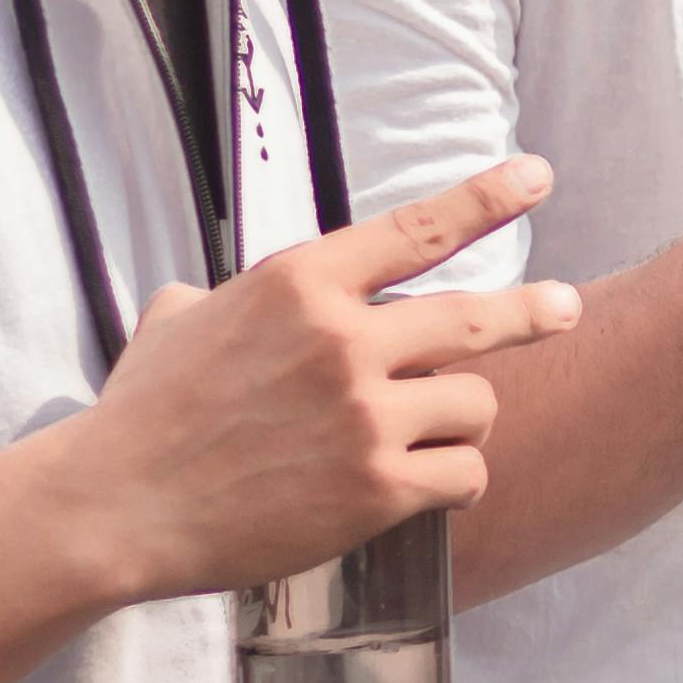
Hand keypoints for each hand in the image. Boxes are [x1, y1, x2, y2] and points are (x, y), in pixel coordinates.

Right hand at [71, 160, 581, 602]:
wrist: (115, 506)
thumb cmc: (141, 415)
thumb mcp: (176, 322)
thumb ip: (218, 298)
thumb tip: (201, 297)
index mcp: (300, 283)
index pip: (418, 229)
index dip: (487, 197)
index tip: (535, 176)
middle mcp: (343, 340)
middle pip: (476, 317)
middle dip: (535, 311)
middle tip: (567, 308)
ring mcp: (364, 415)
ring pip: (474, 404)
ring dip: (459, 422)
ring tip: (424, 439)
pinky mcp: (376, 488)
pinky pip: (464, 474)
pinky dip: (455, 481)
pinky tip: (430, 489)